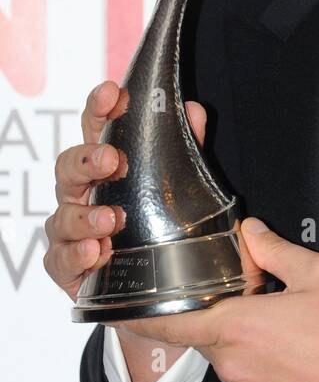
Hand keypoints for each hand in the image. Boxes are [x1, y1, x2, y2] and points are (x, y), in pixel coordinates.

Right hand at [43, 79, 206, 317]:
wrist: (159, 288)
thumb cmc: (162, 227)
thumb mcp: (184, 186)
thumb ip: (188, 149)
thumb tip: (194, 111)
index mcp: (106, 166)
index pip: (95, 128)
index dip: (99, 108)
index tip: (112, 93)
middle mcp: (83, 194)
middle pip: (68, 167)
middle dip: (86, 160)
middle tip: (111, 160)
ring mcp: (71, 231)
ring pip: (62, 216)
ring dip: (85, 215)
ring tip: (111, 219)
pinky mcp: (68, 267)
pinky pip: (60, 259)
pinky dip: (76, 255)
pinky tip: (95, 253)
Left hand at [124, 219, 318, 381]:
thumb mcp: (317, 274)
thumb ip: (274, 250)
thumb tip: (251, 233)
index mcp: (237, 328)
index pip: (169, 325)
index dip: (142, 319)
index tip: (125, 313)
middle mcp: (234, 368)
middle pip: (212, 340)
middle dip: (233, 324)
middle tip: (271, 311)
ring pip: (234, 365)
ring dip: (252, 351)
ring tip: (296, 341)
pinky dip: (267, 375)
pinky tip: (301, 364)